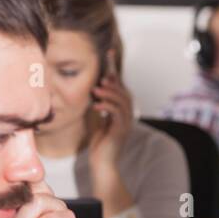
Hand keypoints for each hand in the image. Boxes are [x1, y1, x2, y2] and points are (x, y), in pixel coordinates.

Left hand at [86, 63, 134, 181]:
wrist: (102, 164)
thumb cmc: (99, 145)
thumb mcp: (97, 120)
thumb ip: (98, 105)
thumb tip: (92, 90)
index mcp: (121, 112)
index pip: (120, 87)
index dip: (115, 70)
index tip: (109, 53)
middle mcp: (127, 116)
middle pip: (125, 92)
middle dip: (115, 82)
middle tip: (103, 76)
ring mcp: (126, 124)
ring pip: (123, 102)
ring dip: (111, 94)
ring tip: (98, 89)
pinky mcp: (121, 131)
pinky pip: (117, 114)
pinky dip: (107, 107)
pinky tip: (96, 105)